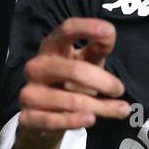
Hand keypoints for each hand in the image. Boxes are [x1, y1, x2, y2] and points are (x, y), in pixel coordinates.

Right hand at [18, 18, 130, 133]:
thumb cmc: (71, 82)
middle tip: (120, 89)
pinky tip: (91, 119)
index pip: (66, 30)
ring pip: (70, 101)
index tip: (108, 31)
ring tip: (120, 110)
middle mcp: (36, 67)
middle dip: (103, 81)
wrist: (45, 118)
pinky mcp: (27, 118)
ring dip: (100, 107)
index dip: (86, 27)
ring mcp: (29, 93)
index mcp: (51, 48)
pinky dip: (75, 121)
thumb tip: (108, 32)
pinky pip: (53, 121)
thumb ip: (99, 47)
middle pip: (74, 70)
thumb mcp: (87, 62)